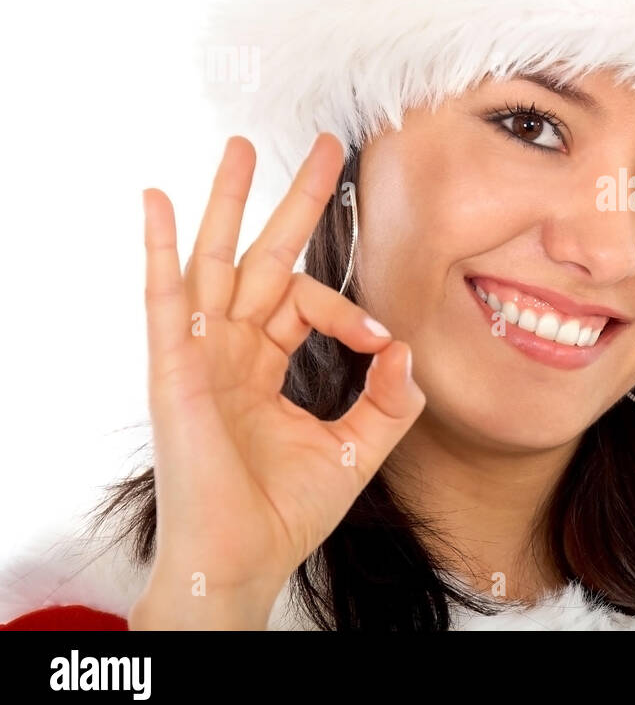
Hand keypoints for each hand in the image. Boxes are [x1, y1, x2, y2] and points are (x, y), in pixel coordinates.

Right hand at [132, 133, 424, 626]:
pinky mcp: (175, 369)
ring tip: (242, 147)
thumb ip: (389, 398)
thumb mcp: (358, 446)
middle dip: (294, 202)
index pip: (310, 304)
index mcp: (266, 364)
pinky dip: (159, 248)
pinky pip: (164, 298)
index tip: (384, 341)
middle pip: (264, 258)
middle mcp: (231, 351)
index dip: (352, 310)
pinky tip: (157, 200)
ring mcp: (200, 355)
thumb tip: (408, 348)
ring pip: (216, 260)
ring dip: (228, 201)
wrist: (245, 557)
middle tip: (323, 148)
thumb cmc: (287, 511)